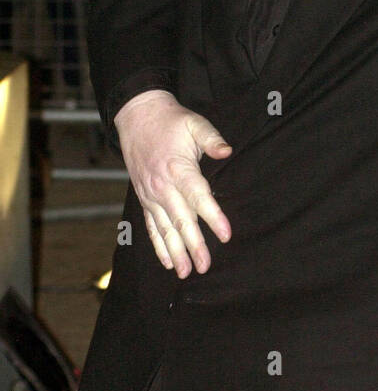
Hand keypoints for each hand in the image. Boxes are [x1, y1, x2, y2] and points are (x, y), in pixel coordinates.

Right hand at [114, 89, 231, 277]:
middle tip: (205, 266)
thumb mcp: (194, 123)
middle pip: (181, 220)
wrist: (137, 117)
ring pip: (164, 228)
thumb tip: (227, 151)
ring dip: (175, 252)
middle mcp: (163, 186)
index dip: (213, 217)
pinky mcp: (144, 198)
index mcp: (179, 169)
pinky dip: (158, 245)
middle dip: (194, 245)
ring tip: (186, 272)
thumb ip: (212, 138)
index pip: (198, 197)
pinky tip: (168, 262)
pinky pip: (151, 226)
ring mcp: (151, 195)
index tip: (225, 235)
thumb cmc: (171, 121)